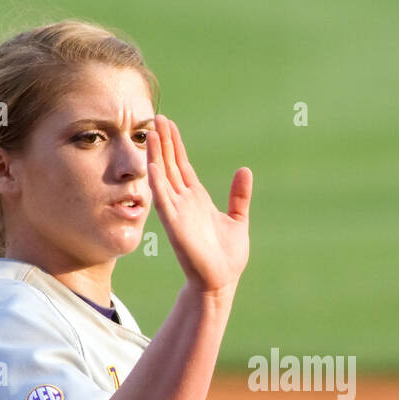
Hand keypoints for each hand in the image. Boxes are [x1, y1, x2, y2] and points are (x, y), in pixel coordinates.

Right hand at [147, 114, 252, 294]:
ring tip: (153, 133)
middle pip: (171, 166)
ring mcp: (177, 213)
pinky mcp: (175, 226)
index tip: (168, 124)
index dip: (175, 145)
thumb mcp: (237, 219)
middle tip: (157, 117)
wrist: (221, 282)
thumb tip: (245, 170)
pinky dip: (158, 184)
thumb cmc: (227, 256)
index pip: (182, 166)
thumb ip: (239, 196)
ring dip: (158, 156)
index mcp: (197, 199)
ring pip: (164, 178)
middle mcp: (184, 202)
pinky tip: (154, 166)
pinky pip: (164, 201)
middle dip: (164, 142)